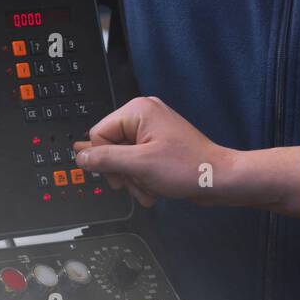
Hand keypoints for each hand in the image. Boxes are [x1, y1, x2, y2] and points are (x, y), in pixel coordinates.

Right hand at [74, 96, 236, 208]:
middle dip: (121, 172)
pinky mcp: (157, 145)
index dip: (105, 159)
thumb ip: (106, 159)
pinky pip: (136, 162)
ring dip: (131, 179)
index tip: (117, 176)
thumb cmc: (189, 167)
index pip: (99, 134)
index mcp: (138, 111)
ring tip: (147, 188)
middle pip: (110, 147)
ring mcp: (151, 131)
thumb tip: (81, 156)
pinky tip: (152, 188)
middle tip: (133, 182)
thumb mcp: (140, 165)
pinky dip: (141, 178)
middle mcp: (144, 116)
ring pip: (122, 159)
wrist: (217, 179)